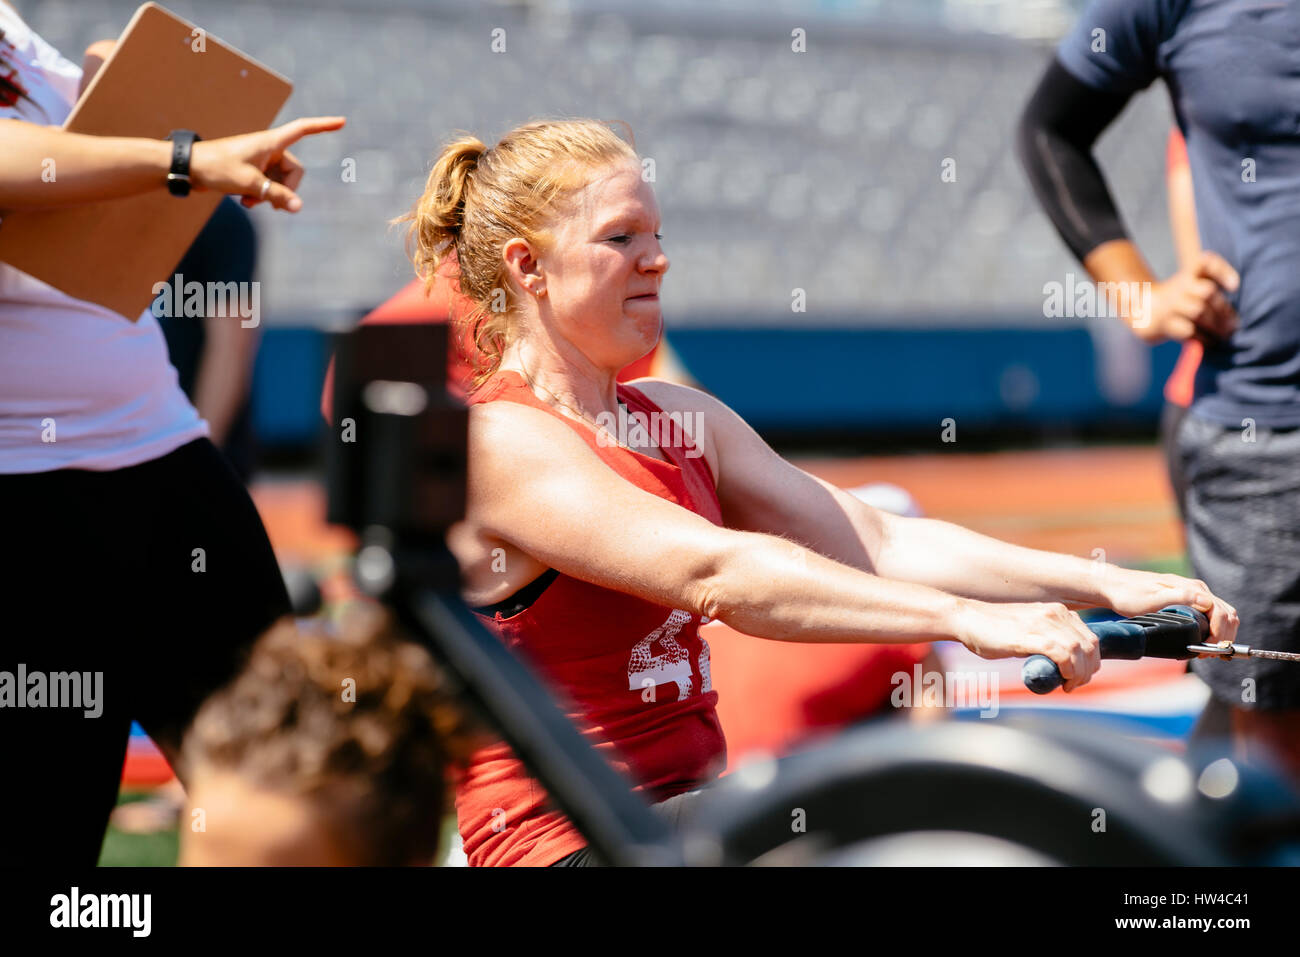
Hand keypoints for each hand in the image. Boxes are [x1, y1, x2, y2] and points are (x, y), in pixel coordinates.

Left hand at [188, 115, 345, 211]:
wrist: (189, 168)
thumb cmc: (216, 168)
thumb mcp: (249, 184)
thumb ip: (275, 196)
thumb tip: (298, 207)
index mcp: (270, 142)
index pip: (303, 129)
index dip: (323, 125)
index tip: (342, 122)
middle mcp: (269, 149)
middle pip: (294, 172)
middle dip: (285, 190)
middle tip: (267, 203)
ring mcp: (261, 160)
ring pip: (280, 182)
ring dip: (269, 196)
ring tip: (249, 203)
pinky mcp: (252, 171)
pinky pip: (268, 185)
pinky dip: (260, 196)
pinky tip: (245, 202)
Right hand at [950, 599, 1100, 691]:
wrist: (967, 619)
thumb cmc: (992, 630)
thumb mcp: (1028, 629)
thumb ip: (1046, 639)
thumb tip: (1060, 663)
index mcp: (1057, 610)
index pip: (1090, 637)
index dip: (1090, 661)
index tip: (1079, 676)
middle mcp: (1055, 613)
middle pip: (1090, 645)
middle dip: (1088, 670)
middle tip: (1075, 684)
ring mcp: (1044, 622)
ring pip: (1080, 651)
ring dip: (1080, 673)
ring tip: (1069, 685)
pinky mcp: (1032, 635)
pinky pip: (1064, 655)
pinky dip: (1069, 671)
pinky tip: (1062, 681)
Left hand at [1096, 566, 1237, 646]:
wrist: (1116, 586)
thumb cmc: (1130, 593)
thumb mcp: (1152, 598)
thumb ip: (1181, 598)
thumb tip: (1206, 602)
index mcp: (1193, 589)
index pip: (1222, 613)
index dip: (1220, 635)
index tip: (1206, 650)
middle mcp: (1199, 590)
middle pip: (1228, 615)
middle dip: (1224, 637)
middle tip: (1207, 654)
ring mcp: (1196, 595)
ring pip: (1224, 616)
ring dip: (1222, 635)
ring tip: (1206, 651)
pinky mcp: (1191, 602)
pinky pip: (1212, 617)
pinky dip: (1215, 631)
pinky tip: (1204, 642)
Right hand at [1136, 251, 1239, 343]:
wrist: (1143, 312)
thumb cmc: (1178, 299)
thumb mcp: (1192, 283)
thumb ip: (1214, 281)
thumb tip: (1233, 295)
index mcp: (1188, 275)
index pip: (1207, 264)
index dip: (1222, 271)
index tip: (1234, 287)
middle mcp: (1178, 287)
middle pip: (1207, 292)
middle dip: (1223, 309)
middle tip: (1233, 325)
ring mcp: (1169, 305)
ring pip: (1198, 311)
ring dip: (1216, 325)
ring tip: (1226, 334)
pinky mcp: (1164, 324)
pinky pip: (1188, 331)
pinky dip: (1203, 338)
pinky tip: (1211, 341)